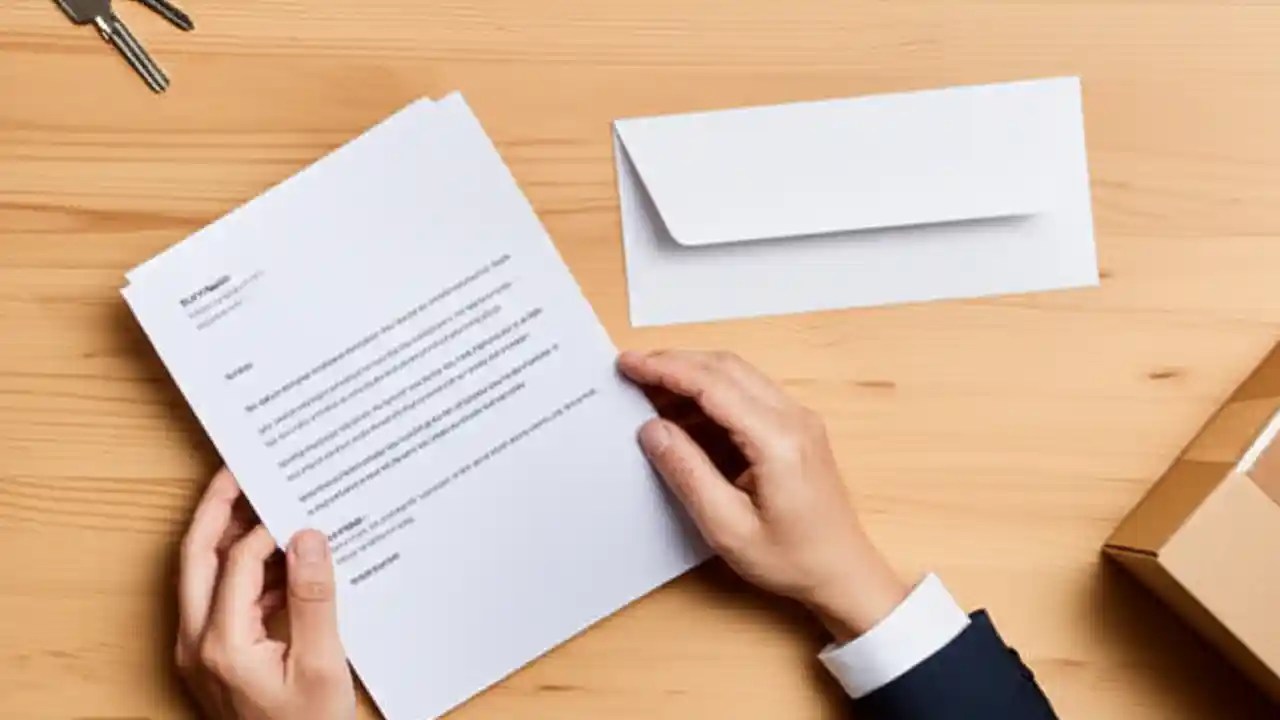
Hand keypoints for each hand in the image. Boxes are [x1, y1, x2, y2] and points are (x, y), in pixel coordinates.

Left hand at [176, 468, 355, 719]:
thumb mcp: (321, 666)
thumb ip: (313, 598)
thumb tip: (306, 538)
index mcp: (221, 643)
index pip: (239, 561)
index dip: (268, 527)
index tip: (297, 501)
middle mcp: (198, 643)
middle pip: (197, 556)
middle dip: (218, 509)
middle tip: (240, 470)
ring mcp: (200, 651)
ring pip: (203, 575)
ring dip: (229, 538)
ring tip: (263, 506)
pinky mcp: (213, 658)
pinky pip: (218, 599)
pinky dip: (242, 571)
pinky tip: (280, 564)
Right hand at [619, 350, 909, 642]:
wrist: (843, 572)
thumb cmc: (791, 559)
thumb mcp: (727, 527)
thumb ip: (688, 473)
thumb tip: (651, 429)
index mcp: (777, 440)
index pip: (713, 384)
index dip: (666, 370)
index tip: (628, 364)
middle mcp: (793, 417)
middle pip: (725, 367)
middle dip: (674, 363)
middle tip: (631, 370)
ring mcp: (798, 419)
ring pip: (737, 375)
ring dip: (693, 377)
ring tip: (650, 396)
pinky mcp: (796, 428)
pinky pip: (748, 394)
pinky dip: (711, 394)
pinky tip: (684, 416)